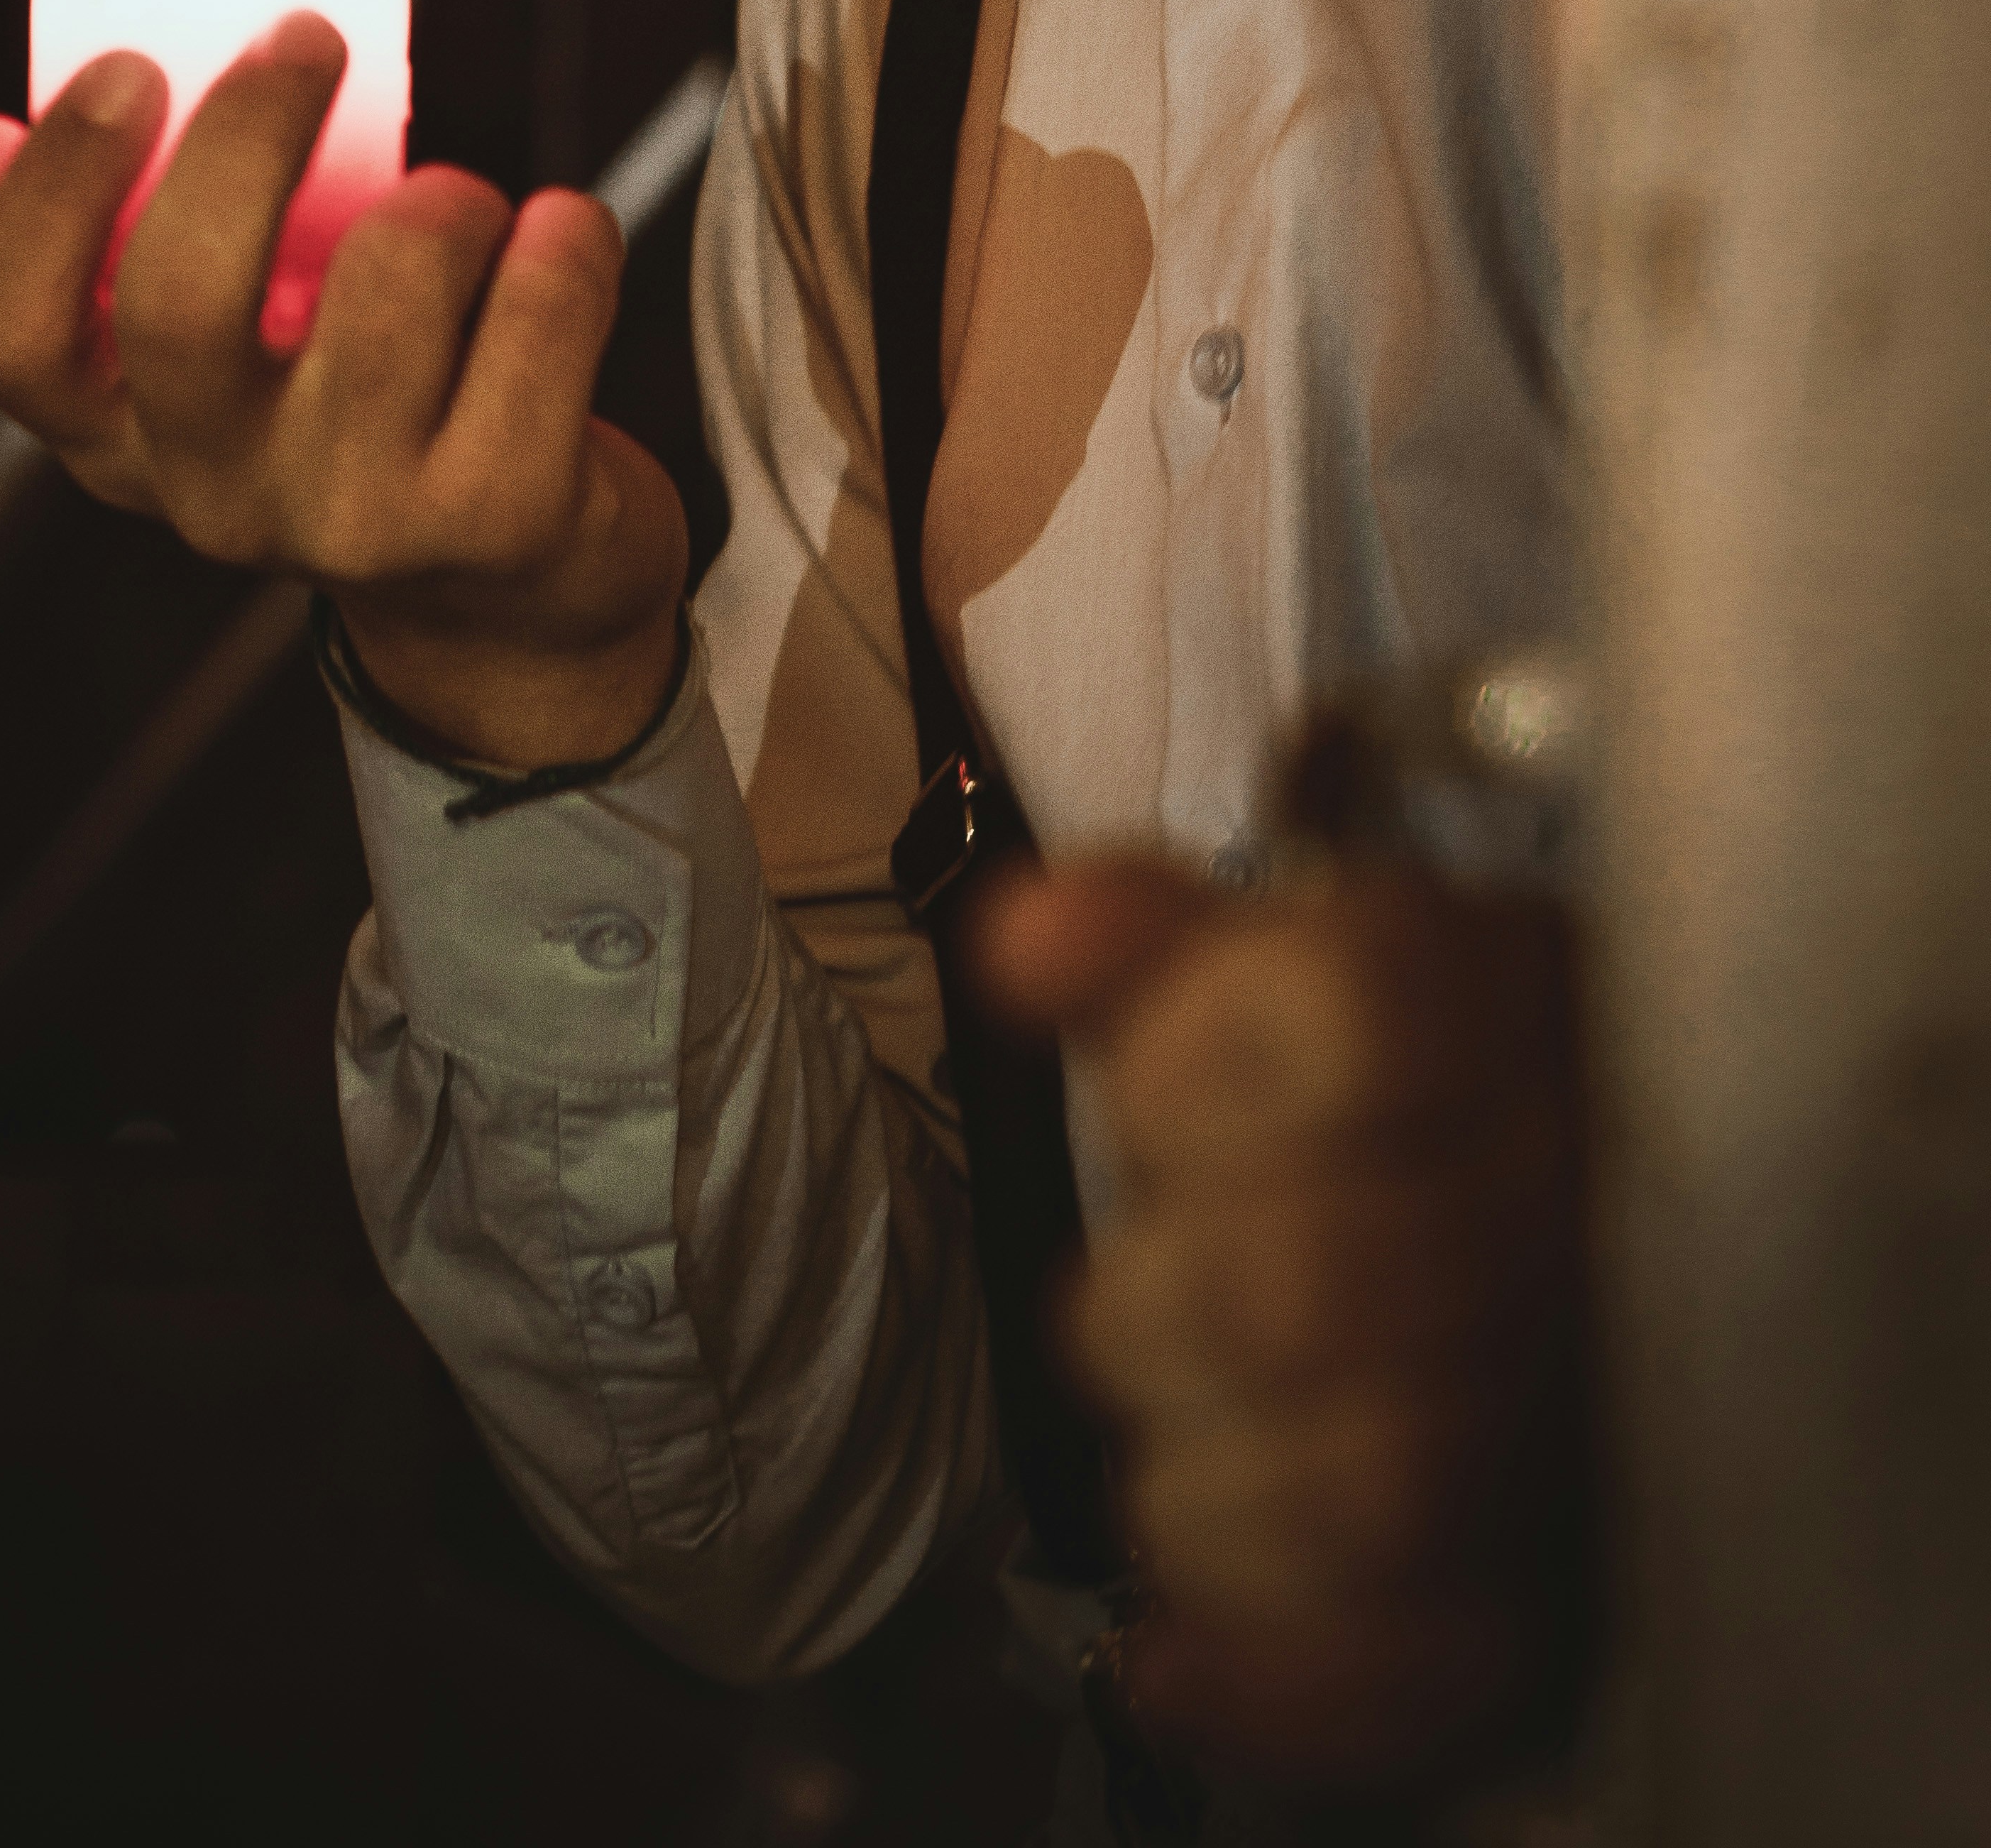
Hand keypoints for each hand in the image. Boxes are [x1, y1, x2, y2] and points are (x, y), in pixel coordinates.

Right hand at [0, 15, 688, 765]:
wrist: (518, 598)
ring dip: (449, 195)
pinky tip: (560, 238)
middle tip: (308, 38)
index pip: (5, 334)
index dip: (49, 192)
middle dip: (249, 134)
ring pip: (390, 273)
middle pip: (180, 296)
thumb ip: (102, 255)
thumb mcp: (217, 364)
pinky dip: (566, 238)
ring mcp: (357, 518)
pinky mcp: (500, 517)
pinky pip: (540, 309)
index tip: (132, 68)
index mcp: (119, 437)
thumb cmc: (355, 422)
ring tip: (468, 207)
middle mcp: (216, 492)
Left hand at [964, 854, 1590, 1789]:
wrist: (1604, 1245)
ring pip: (1358, 1495)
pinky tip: (1172, 1658)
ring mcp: (1577, 1419)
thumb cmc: (1412, 1101)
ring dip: (1197, 1492)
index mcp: (1500, 1022)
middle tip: (1135, 1307)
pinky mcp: (1563, 1603)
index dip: (1190, 1071)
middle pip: (1302, 1286)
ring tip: (1176, 1448)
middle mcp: (1563, 1215)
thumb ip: (1148, 941)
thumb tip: (1017, 938)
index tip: (1161, 1095)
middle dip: (1152, 1308)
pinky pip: (1416, 1675)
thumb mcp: (1291, 974)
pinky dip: (1266, 1683)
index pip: (1348, 1022)